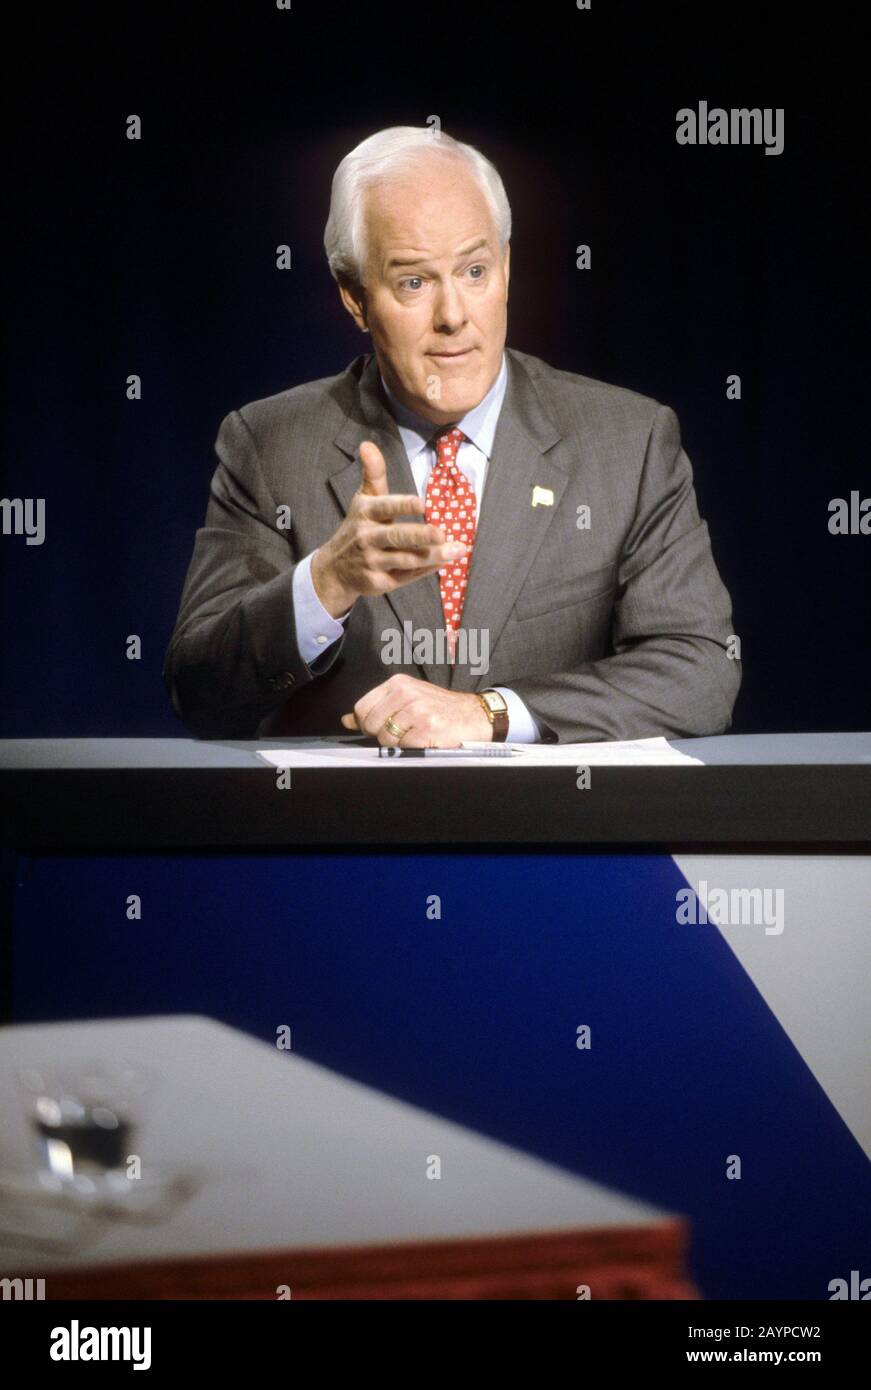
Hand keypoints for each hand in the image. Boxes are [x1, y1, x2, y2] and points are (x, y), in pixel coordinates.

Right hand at [311, 440, 468, 617]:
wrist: (334, 570)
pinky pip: (406, 576)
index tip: (423, 504)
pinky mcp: (378, 583)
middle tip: (442, 533)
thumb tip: (367, 444)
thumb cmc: (358, 528)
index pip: (385, 507)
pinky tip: (444, 563)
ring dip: (432, 555)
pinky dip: (425, 570)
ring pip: (405, 559)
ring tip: (457, 550)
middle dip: (420, 536)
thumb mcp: (363, 500)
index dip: (403, 506)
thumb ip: (373, 473)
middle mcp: (366, 538)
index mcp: (365, 513)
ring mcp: (371, 562)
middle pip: (396, 536)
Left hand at [341, 673, 492, 746]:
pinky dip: (412, 748)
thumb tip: (347, 720)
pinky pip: (403, 747)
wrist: (474, 715)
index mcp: (398, 683)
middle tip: (402, 732)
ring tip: (416, 734)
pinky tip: (425, 739)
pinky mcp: (428, 728)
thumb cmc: (439, 708)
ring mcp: (417, 710)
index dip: (367, 723)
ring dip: (399, 743)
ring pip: (386, 738)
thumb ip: (375, 708)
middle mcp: (406, 693)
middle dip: (382, 735)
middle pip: (371, 725)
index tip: (380, 727)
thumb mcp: (406, 700)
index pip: (362, 708)